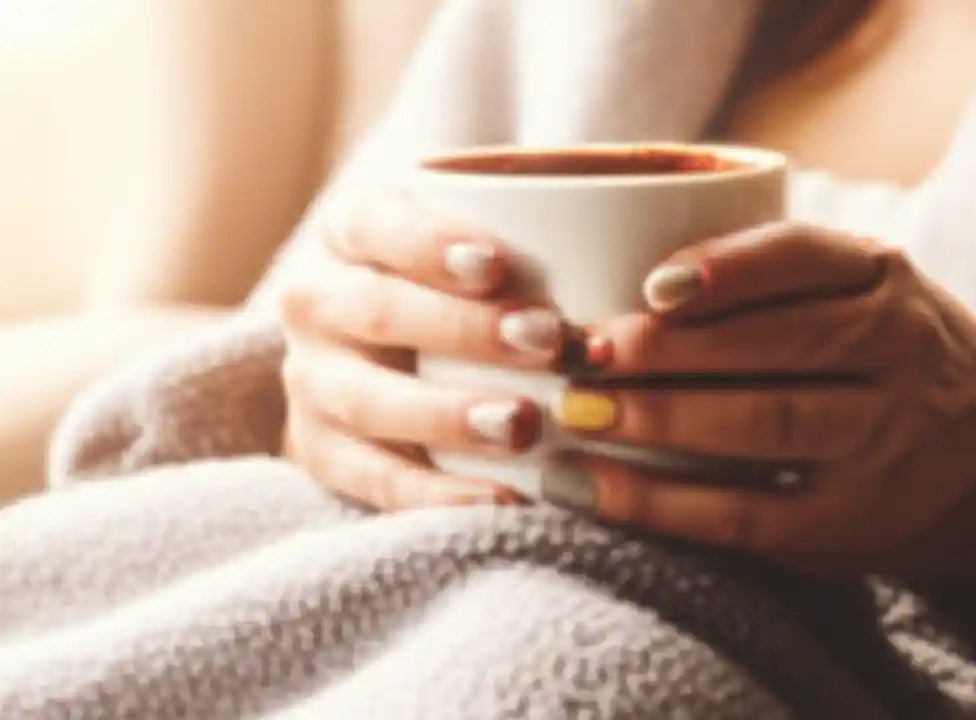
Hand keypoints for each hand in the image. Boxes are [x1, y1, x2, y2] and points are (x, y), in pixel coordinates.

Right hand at [278, 177, 568, 509]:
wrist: (386, 355)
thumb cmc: (465, 287)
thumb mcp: (484, 248)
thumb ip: (536, 236)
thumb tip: (653, 252)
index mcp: (352, 232)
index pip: (378, 224)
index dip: (430, 244)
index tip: (499, 264)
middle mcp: (318, 303)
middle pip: (377, 311)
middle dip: (464, 330)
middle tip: (549, 342)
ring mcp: (311, 382)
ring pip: (369, 400)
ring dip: (449, 414)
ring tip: (524, 425)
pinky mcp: (323, 453)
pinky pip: (374, 479)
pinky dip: (438, 493)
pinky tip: (504, 499)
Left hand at [547, 222, 975, 587]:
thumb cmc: (891, 353)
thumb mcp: (866, 286)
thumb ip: (780, 273)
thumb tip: (620, 263)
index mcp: (886, 280)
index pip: (805, 257)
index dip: (726, 269)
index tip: (651, 283)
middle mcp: (898, 353)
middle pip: (778, 345)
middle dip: (670, 351)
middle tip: (582, 352)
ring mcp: (884, 441)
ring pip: (764, 426)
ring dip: (660, 421)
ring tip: (577, 415)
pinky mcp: (853, 521)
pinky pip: (750, 513)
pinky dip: (666, 505)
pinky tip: (597, 490)